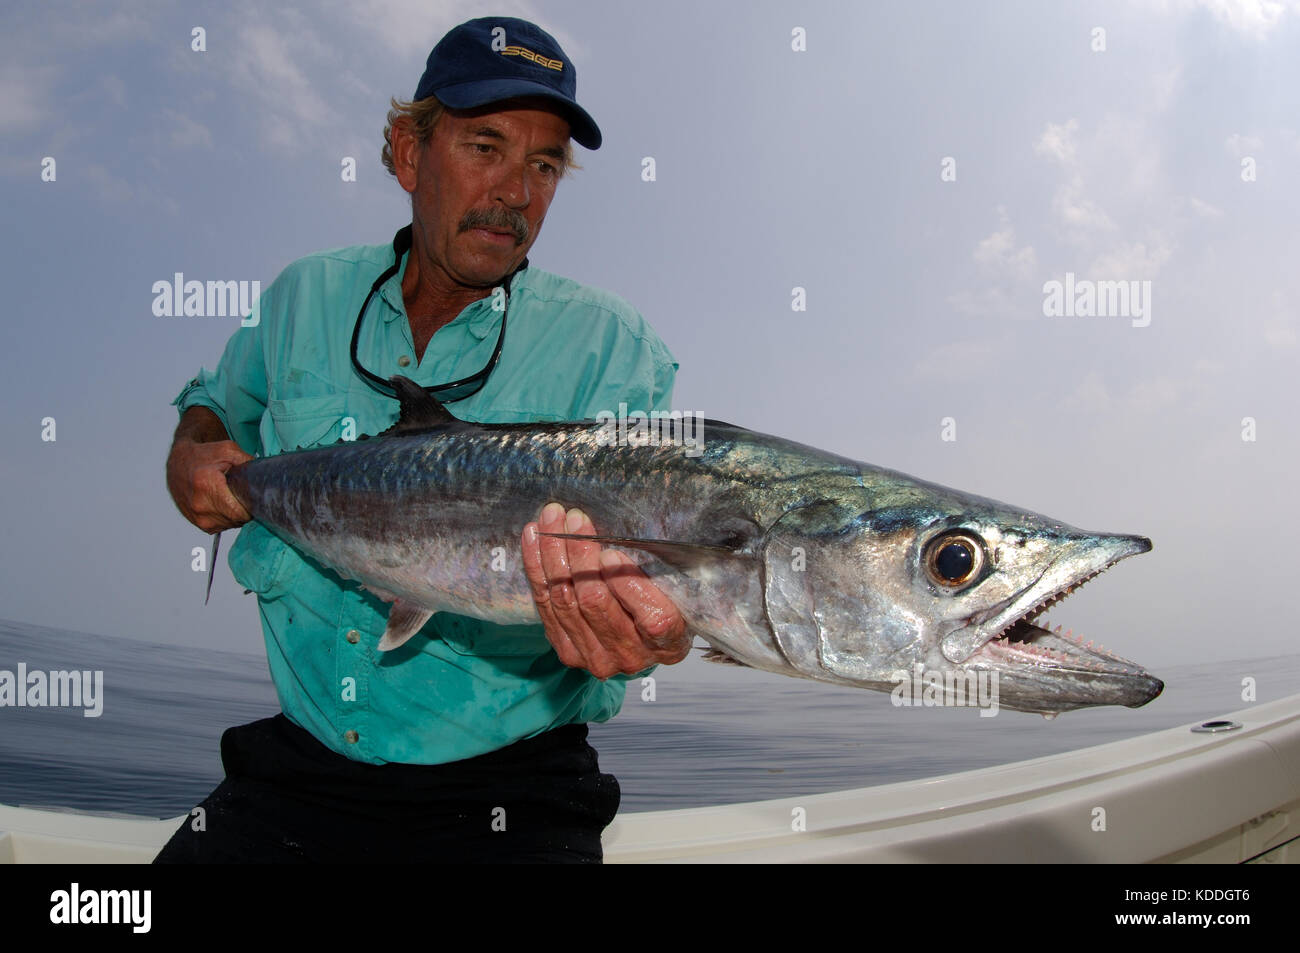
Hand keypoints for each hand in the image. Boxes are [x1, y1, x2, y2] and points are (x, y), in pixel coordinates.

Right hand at [166, 438, 253, 532]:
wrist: (178, 463)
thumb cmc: (202, 456)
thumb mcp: (228, 450)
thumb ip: (248, 462)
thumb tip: (263, 477)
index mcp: (207, 485)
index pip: (239, 512)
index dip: (251, 506)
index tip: (252, 497)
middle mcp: (199, 505)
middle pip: (237, 520)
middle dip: (245, 509)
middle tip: (242, 494)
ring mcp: (197, 517)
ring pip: (230, 525)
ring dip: (236, 515)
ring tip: (230, 497)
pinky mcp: (197, 523)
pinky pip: (222, 526)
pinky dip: (226, 518)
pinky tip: (222, 503)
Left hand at [521, 503, 690, 678]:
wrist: (647, 651)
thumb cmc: (667, 608)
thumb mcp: (677, 592)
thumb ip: (655, 576)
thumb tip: (611, 553)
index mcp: (667, 641)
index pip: (650, 616)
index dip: (626, 584)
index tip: (610, 553)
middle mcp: (629, 656)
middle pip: (594, 601)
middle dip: (580, 554)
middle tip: (575, 518)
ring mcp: (594, 657)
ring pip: (564, 599)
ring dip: (553, 553)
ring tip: (552, 518)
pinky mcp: (568, 651)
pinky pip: (545, 604)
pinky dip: (536, 567)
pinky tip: (534, 537)